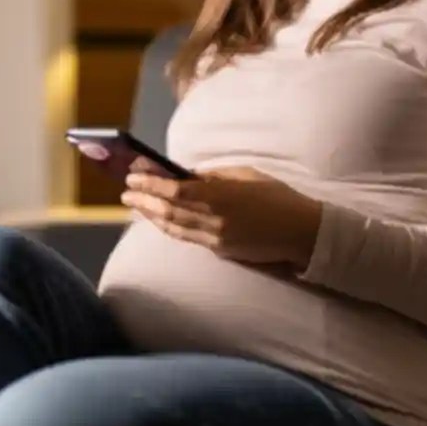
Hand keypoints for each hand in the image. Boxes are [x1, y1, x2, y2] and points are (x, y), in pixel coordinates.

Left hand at [121, 167, 322, 268]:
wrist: (300, 232)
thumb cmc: (276, 196)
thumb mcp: (245, 175)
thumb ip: (213, 176)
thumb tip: (186, 175)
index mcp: (220, 196)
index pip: (174, 189)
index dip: (149, 182)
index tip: (132, 174)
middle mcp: (212, 219)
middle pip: (167, 211)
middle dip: (143, 200)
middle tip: (126, 192)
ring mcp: (214, 238)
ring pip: (172, 228)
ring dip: (151, 216)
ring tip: (136, 205)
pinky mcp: (219, 251)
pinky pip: (186, 237)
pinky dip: (168, 228)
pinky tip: (159, 220)